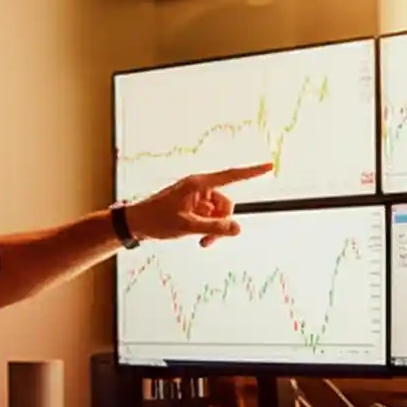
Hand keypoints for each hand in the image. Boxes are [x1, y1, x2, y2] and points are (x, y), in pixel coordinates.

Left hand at [126, 163, 273, 246]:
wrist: (136, 224)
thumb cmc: (157, 220)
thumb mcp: (187, 226)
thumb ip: (214, 228)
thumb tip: (238, 229)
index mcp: (198, 184)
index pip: (231, 176)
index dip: (252, 172)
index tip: (270, 166)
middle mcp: (199, 187)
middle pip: (226, 204)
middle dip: (221, 223)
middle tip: (208, 240)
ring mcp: (196, 197)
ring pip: (219, 213)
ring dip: (213, 228)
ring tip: (201, 241)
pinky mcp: (193, 206)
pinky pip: (210, 217)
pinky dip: (207, 228)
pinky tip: (198, 238)